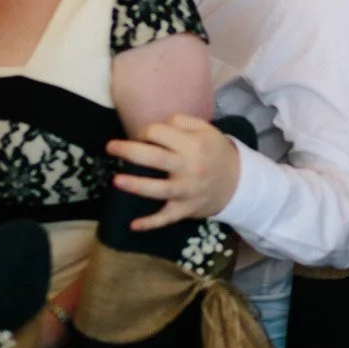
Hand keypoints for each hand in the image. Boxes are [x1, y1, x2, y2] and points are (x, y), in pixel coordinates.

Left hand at [107, 114, 241, 231]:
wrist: (238, 182)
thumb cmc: (215, 152)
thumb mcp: (206, 129)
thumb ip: (181, 122)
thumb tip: (155, 128)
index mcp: (192, 145)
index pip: (159, 133)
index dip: (145, 132)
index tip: (142, 137)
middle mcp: (188, 167)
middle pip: (155, 158)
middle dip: (129, 151)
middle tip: (110, 147)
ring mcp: (187, 191)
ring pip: (159, 189)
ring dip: (137, 185)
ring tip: (116, 181)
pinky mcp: (185, 209)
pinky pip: (167, 217)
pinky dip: (151, 223)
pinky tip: (133, 225)